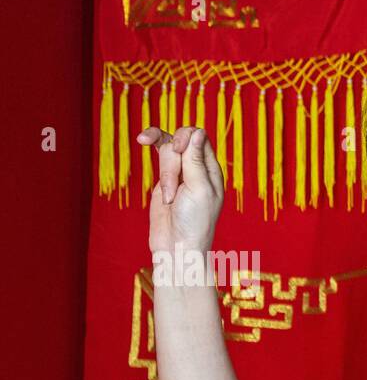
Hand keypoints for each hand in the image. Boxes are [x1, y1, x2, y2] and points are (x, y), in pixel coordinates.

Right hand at [135, 125, 224, 262]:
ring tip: (168, 198)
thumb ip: (196, 160)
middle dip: (171, 161)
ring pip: (167, 150)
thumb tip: (197, 132)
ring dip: (164, 172)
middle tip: (173, 189)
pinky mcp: (164, 179)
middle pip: (180, 142)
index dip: (185, 136)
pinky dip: (152, 145)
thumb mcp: (199, 190)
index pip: (199, 137)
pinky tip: (142, 139)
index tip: (177, 149)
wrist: (177, 247)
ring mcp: (180, 173)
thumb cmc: (194, 223)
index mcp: (211, 171)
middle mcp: (197, 169)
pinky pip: (159, 155)